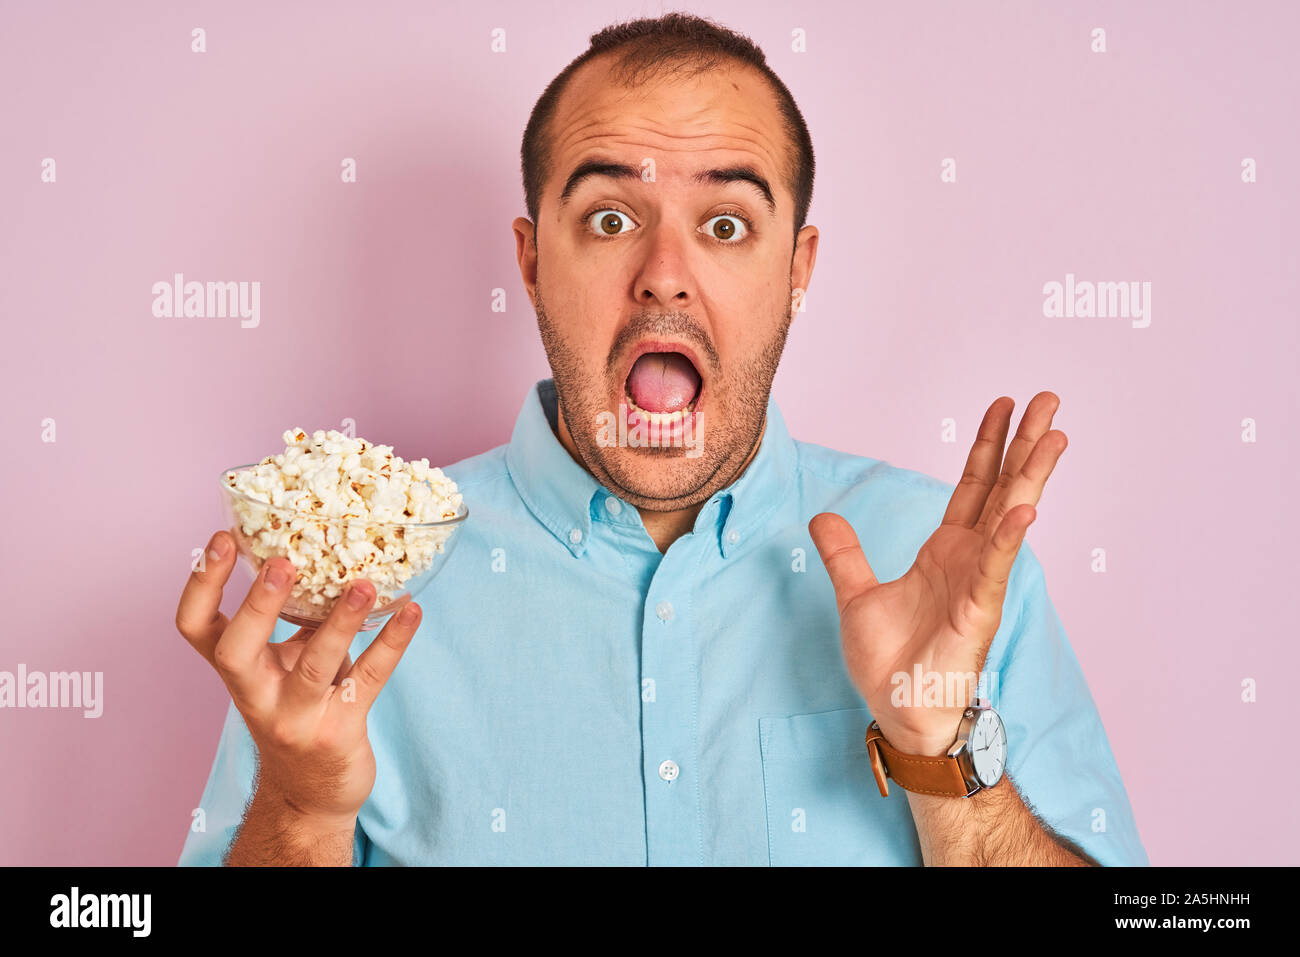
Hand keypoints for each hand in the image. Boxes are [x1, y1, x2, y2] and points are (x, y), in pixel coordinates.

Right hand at [175, 531, 421, 824]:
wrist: (311, 792)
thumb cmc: (300, 709)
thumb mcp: (287, 663)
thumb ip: (299, 618)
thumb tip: (327, 552)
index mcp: (237, 670)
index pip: (194, 627)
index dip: (201, 584)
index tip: (222, 539)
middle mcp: (255, 695)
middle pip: (234, 651)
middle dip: (257, 606)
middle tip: (282, 562)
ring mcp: (296, 717)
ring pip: (313, 666)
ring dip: (340, 621)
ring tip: (364, 584)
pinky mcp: (338, 731)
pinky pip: (368, 679)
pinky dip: (392, 642)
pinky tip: (412, 611)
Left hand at [809, 392, 1066, 755]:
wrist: (897, 710)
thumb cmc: (888, 663)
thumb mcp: (856, 595)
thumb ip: (844, 554)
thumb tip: (822, 518)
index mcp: (946, 551)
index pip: (973, 486)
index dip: (988, 446)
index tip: (1004, 407)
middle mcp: (970, 559)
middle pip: (1002, 488)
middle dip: (1025, 444)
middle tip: (1049, 401)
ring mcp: (980, 581)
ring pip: (1009, 516)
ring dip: (1031, 475)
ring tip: (1056, 435)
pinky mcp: (978, 610)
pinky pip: (994, 565)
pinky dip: (1008, 535)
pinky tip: (1025, 505)